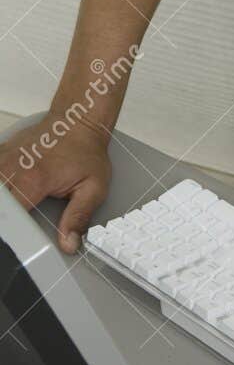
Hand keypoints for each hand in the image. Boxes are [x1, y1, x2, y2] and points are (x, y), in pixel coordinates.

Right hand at [0, 114, 112, 252]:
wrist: (77, 119)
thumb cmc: (86, 152)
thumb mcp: (93, 187)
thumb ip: (78, 217)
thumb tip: (69, 244)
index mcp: (35, 181)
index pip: (10, 215)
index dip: (11, 231)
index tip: (16, 240)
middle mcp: (14, 169)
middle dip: (4, 219)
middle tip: (14, 229)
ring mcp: (4, 159)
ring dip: (2, 203)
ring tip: (10, 214)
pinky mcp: (1, 154)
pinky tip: (7, 196)